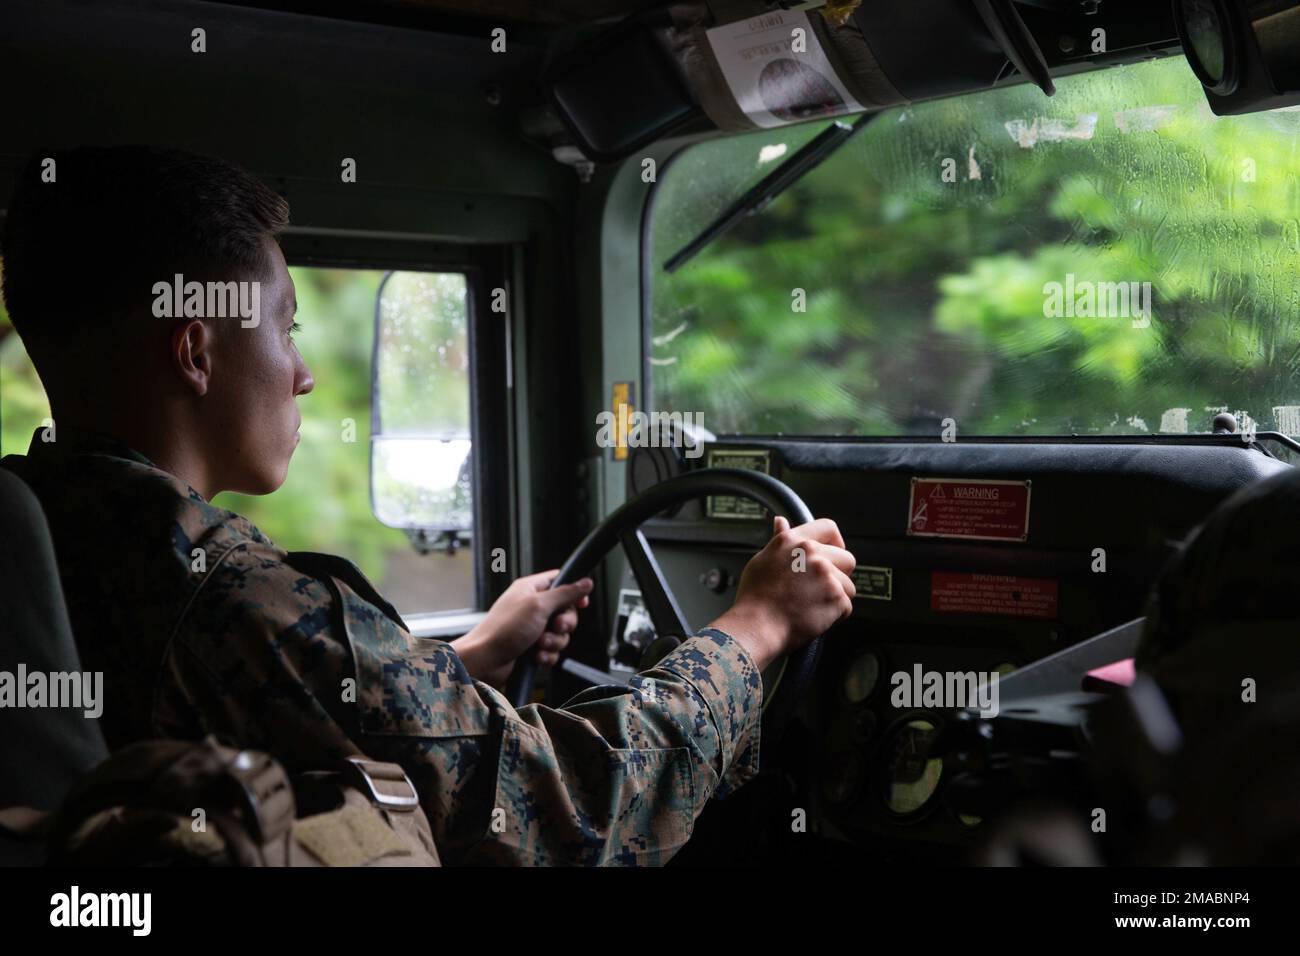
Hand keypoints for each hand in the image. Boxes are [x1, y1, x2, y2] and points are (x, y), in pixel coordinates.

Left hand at [452, 570, 592, 688]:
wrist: (486, 661)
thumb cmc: (503, 630)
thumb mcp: (539, 605)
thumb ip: (565, 593)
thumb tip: (585, 582)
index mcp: (530, 589)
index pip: (559, 581)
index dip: (573, 591)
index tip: (581, 602)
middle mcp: (532, 607)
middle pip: (565, 611)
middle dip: (564, 624)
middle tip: (556, 627)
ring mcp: (532, 628)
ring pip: (560, 634)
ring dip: (554, 642)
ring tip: (539, 644)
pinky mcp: (532, 647)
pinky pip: (552, 650)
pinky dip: (547, 655)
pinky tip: (536, 656)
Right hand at [708, 516, 855, 670]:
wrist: (756, 627)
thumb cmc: (754, 598)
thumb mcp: (762, 560)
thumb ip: (779, 540)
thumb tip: (782, 522)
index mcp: (794, 541)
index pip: (828, 528)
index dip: (835, 543)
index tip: (832, 555)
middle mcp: (812, 553)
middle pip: (846, 559)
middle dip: (838, 575)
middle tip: (817, 590)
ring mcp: (826, 575)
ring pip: (848, 586)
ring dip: (836, 597)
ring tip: (811, 606)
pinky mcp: (836, 597)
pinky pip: (846, 606)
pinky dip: (834, 616)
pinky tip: (814, 617)